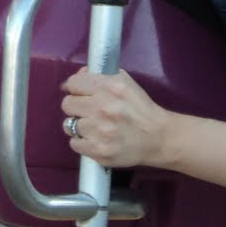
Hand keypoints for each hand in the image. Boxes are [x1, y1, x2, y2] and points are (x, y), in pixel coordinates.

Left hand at [59, 67, 173, 168]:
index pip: (73, 84)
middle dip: (76, 107)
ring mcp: (99, 130)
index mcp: (109, 87)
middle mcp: (102, 107)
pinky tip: (94, 139)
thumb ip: (100, 76)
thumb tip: (78, 76)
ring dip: (79, 126)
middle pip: (67, 104)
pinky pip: (74, 143)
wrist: (158, 137)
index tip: (78, 94)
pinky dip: (82, 142)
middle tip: (87, 112)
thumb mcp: (125, 83)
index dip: (74, 89)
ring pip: (68, 125)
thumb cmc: (140, 108)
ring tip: (93, 128)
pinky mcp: (98, 150)